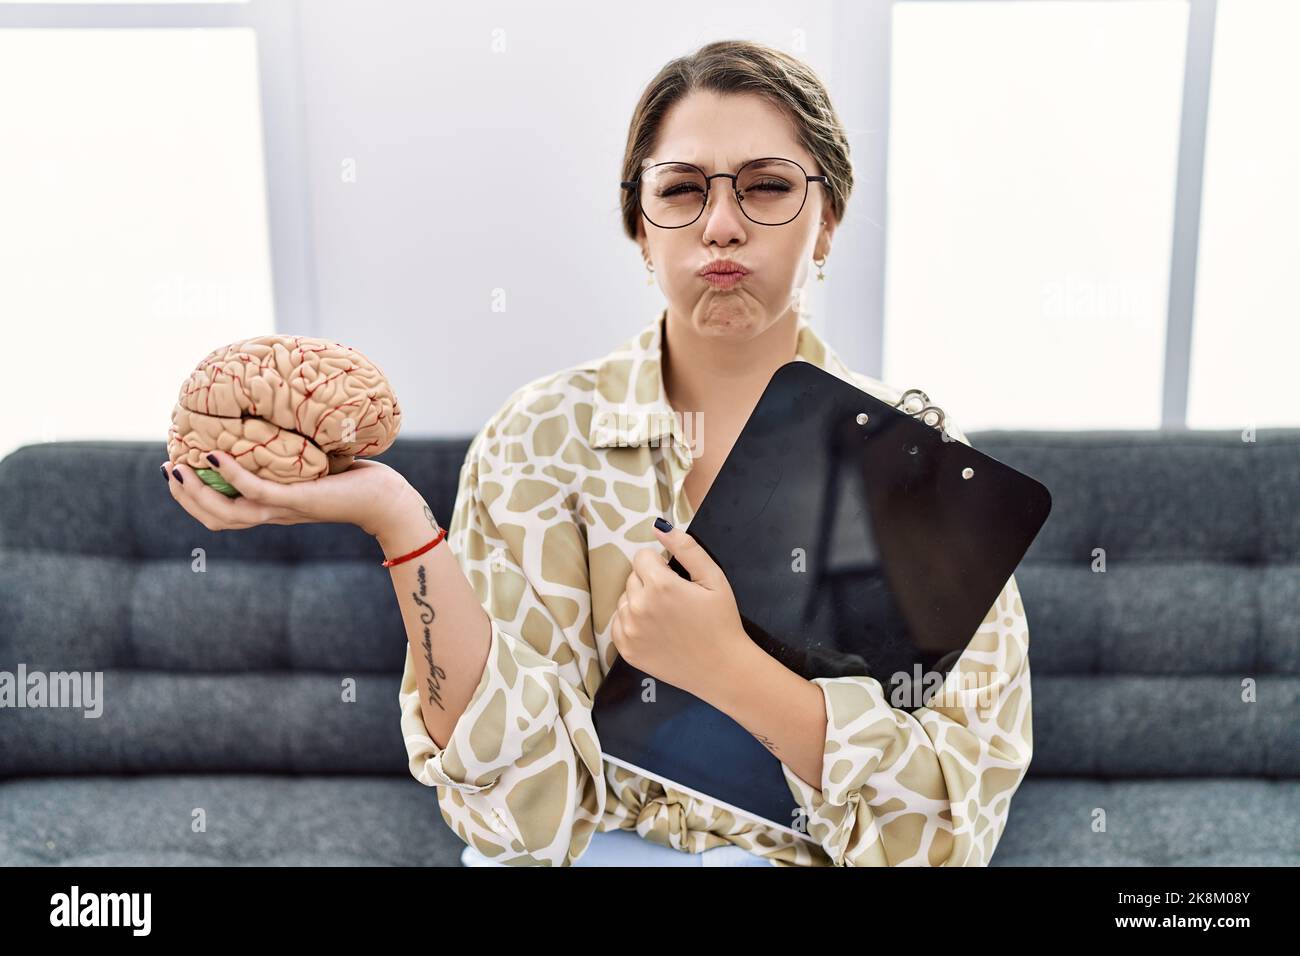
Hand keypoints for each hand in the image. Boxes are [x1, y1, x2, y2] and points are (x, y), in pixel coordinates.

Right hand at [162, 451, 419, 537]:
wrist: (385, 498)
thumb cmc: (351, 478)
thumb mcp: (309, 466)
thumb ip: (285, 458)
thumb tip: (265, 428)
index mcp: (271, 510)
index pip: (221, 515)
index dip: (192, 500)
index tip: (174, 474)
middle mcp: (273, 515)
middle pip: (215, 518)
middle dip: (184, 498)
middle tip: (167, 470)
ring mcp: (284, 510)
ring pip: (227, 513)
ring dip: (196, 492)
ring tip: (177, 468)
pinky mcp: (298, 501)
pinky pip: (256, 492)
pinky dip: (232, 475)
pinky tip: (215, 455)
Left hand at [611, 520, 751, 701]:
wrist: (722, 669)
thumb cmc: (721, 622)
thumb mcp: (713, 578)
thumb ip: (686, 548)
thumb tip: (658, 527)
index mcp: (659, 585)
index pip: (642, 557)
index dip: (661, 566)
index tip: (678, 582)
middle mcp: (638, 606)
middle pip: (633, 577)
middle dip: (650, 582)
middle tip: (676, 601)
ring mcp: (630, 631)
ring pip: (625, 600)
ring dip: (640, 602)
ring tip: (666, 617)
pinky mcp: (626, 650)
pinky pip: (619, 623)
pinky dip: (632, 623)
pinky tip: (656, 630)